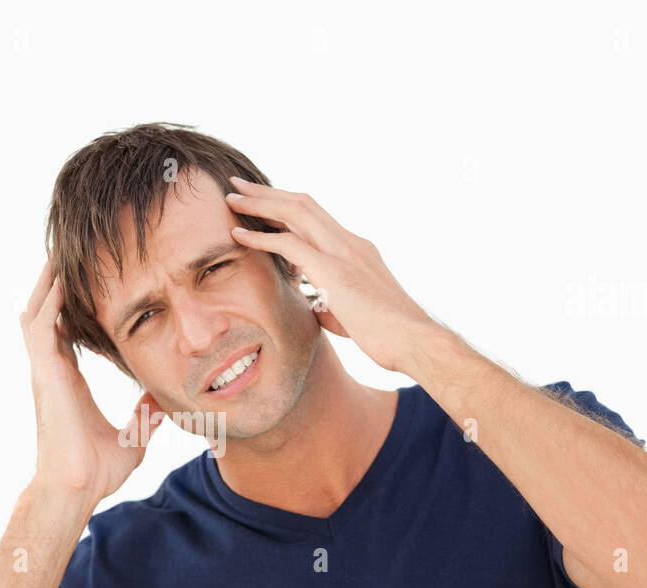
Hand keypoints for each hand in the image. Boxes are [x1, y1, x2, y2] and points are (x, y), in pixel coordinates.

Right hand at [19, 258, 164, 503]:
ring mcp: (46, 370)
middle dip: (56, 282)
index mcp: (69, 380)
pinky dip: (51, 300)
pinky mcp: (46, 374)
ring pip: (40, 311)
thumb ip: (146, 415)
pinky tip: (63, 276)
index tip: (89, 282)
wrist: (76, 488)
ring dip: (49, 282)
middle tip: (69, 250)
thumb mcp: (134, 435)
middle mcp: (53, 369)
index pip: (68, 331)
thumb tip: (165, 401)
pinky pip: (43, 326)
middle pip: (49, 312)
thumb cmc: (97, 470)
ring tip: (60, 249)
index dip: (73, 306)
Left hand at [224, 176, 441, 374]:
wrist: (415, 342)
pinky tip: (238, 235)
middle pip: (302, 203)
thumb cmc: (386, 336)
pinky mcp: (334, 271)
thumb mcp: (349, 312)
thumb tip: (310, 303)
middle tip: (238, 185)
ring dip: (260, 203)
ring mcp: (343, 252)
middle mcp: (349, 242)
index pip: (315, 216)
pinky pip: (290, 245)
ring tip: (232, 198)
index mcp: (355, 249)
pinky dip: (261, 237)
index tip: (260, 201)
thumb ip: (326, 300)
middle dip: (267, 192)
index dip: (285, 205)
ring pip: (295, 213)